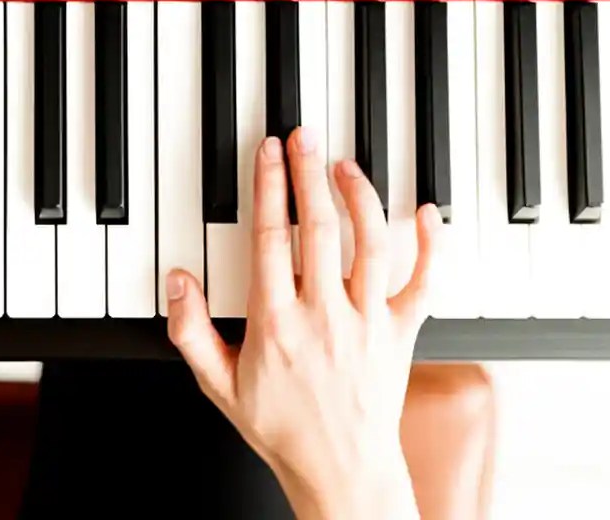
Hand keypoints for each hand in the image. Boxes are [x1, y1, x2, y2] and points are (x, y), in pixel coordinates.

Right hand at [166, 128, 442, 519]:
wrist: (340, 470)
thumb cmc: (281, 428)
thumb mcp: (217, 384)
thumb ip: (190, 330)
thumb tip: (178, 280)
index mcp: (276, 322)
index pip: (271, 238)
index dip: (268, 187)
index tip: (267, 153)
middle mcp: (324, 314)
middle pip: (319, 227)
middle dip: (308, 174)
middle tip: (303, 138)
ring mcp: (367, 321)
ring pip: (369, 242)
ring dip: (358, 196)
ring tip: (343, 165)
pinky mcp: (401, 333)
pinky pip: (423, 282)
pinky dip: (431, 245)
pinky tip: (427, 214)